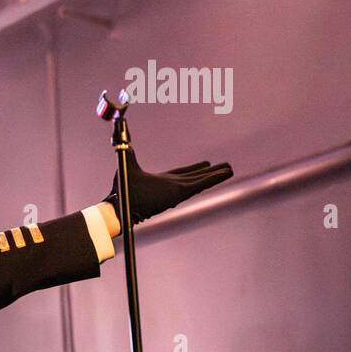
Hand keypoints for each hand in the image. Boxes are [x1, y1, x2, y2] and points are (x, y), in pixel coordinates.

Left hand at [104, 150, 232, 226]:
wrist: (121, 205)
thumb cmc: (122, 191)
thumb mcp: (128, 168)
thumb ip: (130, 156)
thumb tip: (126, 146)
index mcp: (162, 182)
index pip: (182, 174)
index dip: (194, 169)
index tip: (205, 164)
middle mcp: (172, 186)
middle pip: (196, 177)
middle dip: (210, 172)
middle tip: (224, 168)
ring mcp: (177, 190)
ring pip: (201, 180)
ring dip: (216, 175)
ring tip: (229, 170)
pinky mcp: (180, 192)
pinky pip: (201, 183)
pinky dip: (214, 178)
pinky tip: (226, 173)